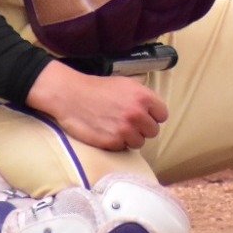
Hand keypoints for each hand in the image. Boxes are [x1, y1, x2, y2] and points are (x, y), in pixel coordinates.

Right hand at [25, 62, 168, 151]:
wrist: (70, 96)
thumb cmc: (97, 88)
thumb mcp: (125, 84)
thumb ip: (142, 98)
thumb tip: (154, 112)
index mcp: (143, 97)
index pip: (162, 115)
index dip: (153, 116)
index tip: (143, 116)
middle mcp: (137, 114)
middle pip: (153, 131)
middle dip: (142, 128)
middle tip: (127, 122)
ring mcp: (125, 129)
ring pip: (140, 142)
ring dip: (130, 138)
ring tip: (116, 128)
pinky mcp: (113, 142)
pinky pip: (124, 148)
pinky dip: (117, 143)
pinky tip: (107, 132)